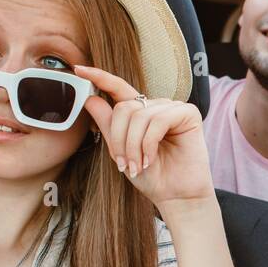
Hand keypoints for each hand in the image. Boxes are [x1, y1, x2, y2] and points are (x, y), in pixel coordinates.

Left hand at [79, 66, 213, 210]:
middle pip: (125, 107)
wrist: (176, 197)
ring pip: (139, 116)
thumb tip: (89, 99)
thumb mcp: (120, 151)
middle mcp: (157, 106)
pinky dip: (149, 144)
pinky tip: (150, 160)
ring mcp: (174, 108)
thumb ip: (108, 125)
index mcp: (141, 113)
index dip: (100, 78)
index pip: (119, 89)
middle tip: (122, 163)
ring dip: (133, 146)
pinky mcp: (189, 114)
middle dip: (119, 139)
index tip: (78, 70)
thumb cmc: (152, 177)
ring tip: (137, 165)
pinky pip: (158, 121)